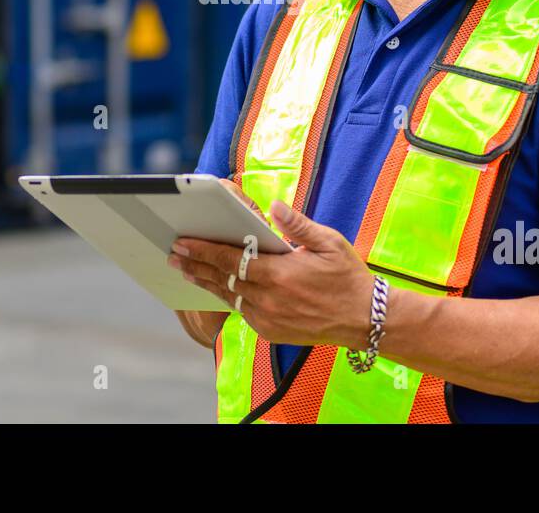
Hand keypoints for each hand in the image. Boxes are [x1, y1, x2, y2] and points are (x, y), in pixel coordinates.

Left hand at [169, 193, 373, 348]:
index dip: (203, 250)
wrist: (365, 319)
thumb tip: (274, 206)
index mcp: (279, 274)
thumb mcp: (329, 242)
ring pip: (229, 297)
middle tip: (173, 255)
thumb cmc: (347, 276)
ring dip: (207, 283)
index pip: (230, 260)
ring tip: (187, 270)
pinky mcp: (271, 332)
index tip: (182, 242)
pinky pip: (243, 312)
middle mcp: (269, 300)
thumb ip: (298, 224)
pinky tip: (218, 288)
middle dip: (195, 266)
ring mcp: (269, 319)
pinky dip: (229, 298)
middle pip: (222, 280)